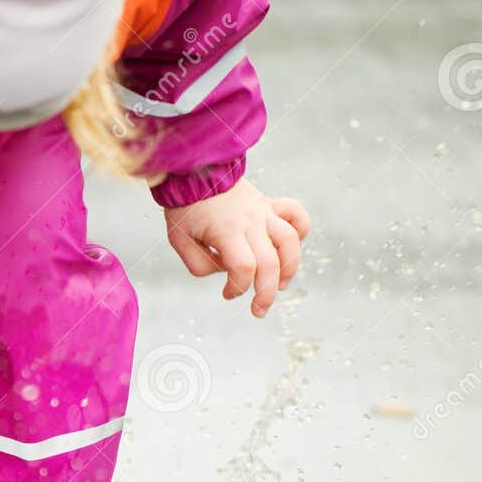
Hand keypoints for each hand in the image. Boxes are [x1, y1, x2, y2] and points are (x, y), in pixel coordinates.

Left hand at [164, 179, 309, 317]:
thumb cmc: (186, 209)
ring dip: (290, 269)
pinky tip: (289, 249)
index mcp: (226, 231)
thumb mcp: (180, 243)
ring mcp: (262, 211)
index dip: (237, 288)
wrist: (194, 172)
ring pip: (290, 241)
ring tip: (280, 285)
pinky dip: (301, 232)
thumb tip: (227, 273)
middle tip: (257, 310)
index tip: (226, 294)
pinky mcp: (269, 204)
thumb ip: (201, 266)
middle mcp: (250, 221)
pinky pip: (296, 215)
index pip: (243, 267)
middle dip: (266, 293)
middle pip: (270, 262)